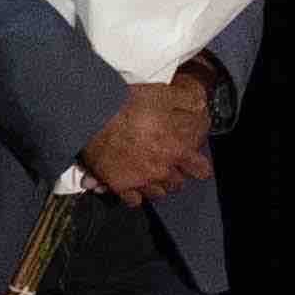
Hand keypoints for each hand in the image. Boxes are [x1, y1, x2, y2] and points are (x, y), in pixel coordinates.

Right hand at [78, 67, 215, 201]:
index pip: (201, 169)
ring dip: (158, 185)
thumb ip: (187, 101)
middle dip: (177, 175)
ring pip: (158, 194)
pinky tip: (135, 185)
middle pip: (178, 184)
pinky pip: (134, 200)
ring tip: (152, 174)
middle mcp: (161, 169)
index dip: (199, 166)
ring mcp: (140, 180)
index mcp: (176, 149)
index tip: (195, 163)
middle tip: (169, 165)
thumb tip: (201, 105)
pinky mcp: (120, 185)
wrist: (92, 116)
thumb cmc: (127, 104)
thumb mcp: (164, 94)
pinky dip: (136, 195)